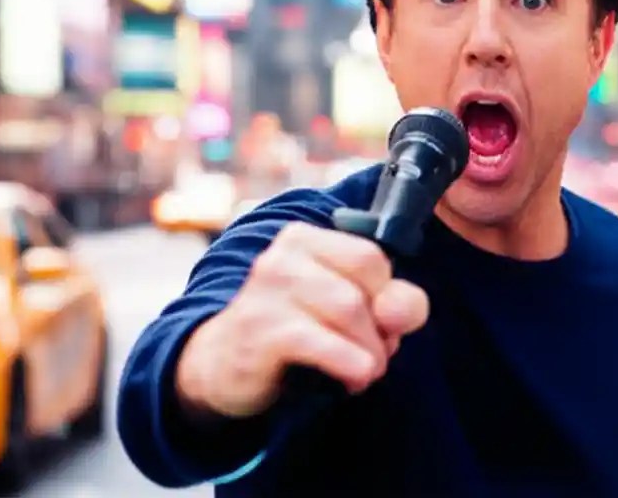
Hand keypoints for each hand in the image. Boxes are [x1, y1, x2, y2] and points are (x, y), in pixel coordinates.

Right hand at [175, 222, 429, 419]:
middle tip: (374, 355)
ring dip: (369, 350)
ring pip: (349, 309)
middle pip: (363, 286)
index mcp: (303, 238)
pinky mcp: (258, 329)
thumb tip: (396, 311)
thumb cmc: (293, 332)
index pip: (370, 257)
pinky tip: (353, 380)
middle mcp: (281, 255)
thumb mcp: (349, 311)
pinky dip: (349, 364)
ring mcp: (265, 289)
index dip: (386, 297)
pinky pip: (322, 342)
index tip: (379, 326)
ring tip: (366, 371)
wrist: (221, 366)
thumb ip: (394, 302)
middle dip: (380, 329)